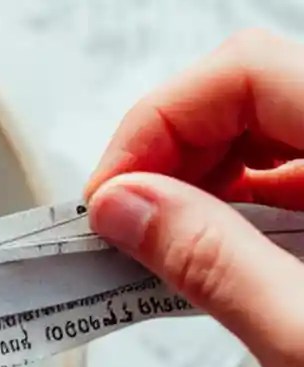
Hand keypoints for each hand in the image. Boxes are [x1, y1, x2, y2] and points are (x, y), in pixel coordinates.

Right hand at [83, 29, 303, 366]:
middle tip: (124, 220)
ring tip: (161, 245)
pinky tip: (215, 257)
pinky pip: (302, 180)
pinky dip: (243, 210)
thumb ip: (213, 263)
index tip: (112, 193)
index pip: (249, 72)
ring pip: (276, 133)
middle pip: (258, 91)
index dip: (160, 122)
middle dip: (173, 150)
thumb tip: (129, 209)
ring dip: (202, 181)